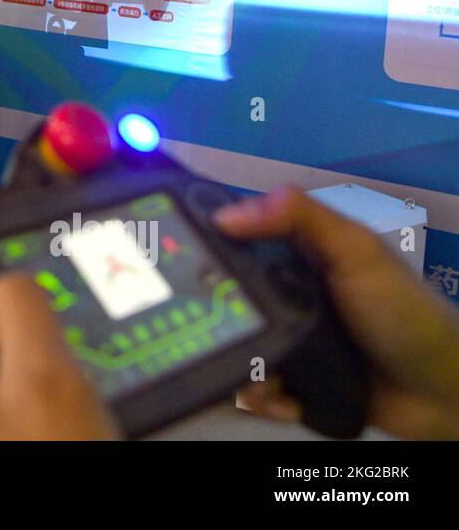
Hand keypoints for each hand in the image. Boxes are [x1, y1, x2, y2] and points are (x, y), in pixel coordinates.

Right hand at [214, 186, 458, 438]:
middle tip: (212, 331)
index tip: (179, 263)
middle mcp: (285, 296)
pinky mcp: (294, 381)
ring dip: (238, 367)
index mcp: (292, 256)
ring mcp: (288, 340)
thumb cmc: (407, 312)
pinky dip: (259, 397)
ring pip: (233, 349)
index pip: (233, 244)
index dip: (203, 251)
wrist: (441, 391)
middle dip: (215, 322)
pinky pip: (255, 389)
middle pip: (224, 303)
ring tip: (256, 376)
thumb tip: (228, 213)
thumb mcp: (356, 250)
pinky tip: (277, 397)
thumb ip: (300, 218)